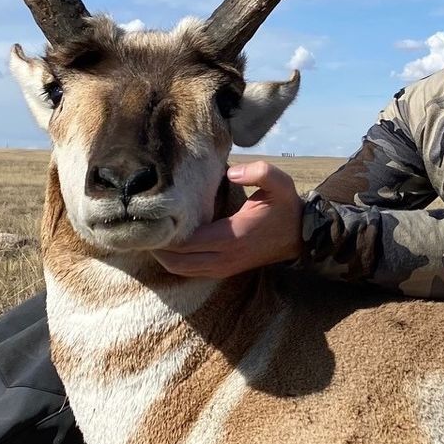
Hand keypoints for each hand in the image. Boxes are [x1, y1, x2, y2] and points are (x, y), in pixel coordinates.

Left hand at [154, 162, 303, 278]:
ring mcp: (224, 267)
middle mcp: (224, 257)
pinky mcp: (226, 270)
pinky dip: (177, 263)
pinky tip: (169, 248)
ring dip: (165, 258)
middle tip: (142, 229)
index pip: (187, 242)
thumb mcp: (278, 183)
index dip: (165, 234)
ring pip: (182, 270)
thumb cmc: (285, 207)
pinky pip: (193, 272)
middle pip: (177, 261)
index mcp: (231, 236)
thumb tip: (231, 171)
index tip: (150, 218)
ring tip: (151, 238)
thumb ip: (257, 172)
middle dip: (157, 248)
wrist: (302, 236)